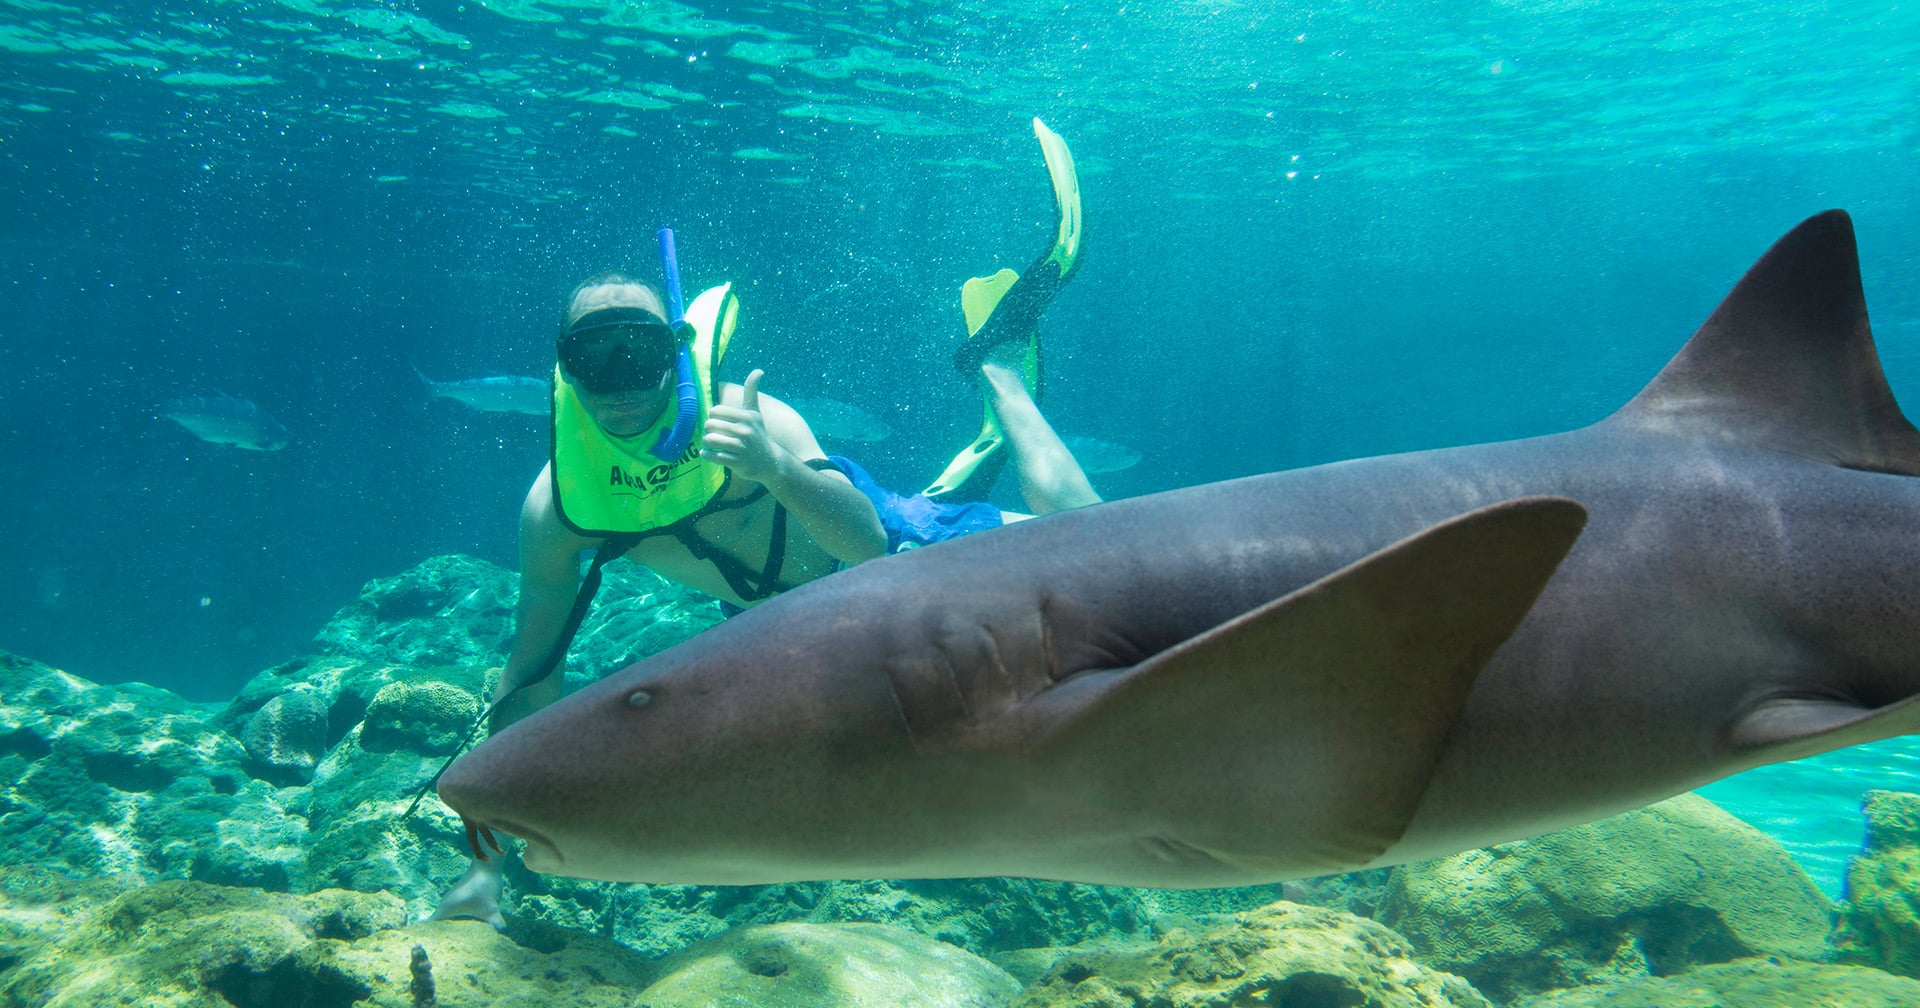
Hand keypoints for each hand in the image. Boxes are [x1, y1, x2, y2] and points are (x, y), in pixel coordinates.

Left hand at [700, 369, 782, 483]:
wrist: (770, 462)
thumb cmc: (758, 434)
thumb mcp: (755, 413)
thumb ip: (751, 391)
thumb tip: (758, 370)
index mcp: (747, 416)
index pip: (715, 411)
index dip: (714, 417)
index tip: (720, 423)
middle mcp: (745, 431)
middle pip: (710, 425)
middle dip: (709, 431)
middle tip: (715, 435)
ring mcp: (741, 447)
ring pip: (709, 440)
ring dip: (707, 443)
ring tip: (712, 444)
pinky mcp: (736, 462)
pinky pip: (712, 455)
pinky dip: (707, 455)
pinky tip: (711, 454)